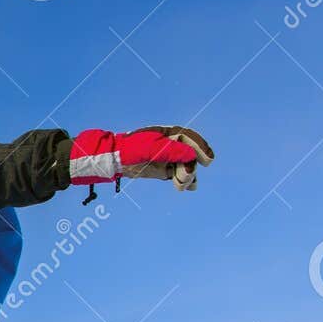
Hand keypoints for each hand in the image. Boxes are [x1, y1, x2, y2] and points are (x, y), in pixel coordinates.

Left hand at [70, 126, 214, 190]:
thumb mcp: (152, 147)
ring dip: (187, 175)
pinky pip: (177, 174)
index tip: (209, 160)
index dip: (201, 148)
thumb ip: (172, 150)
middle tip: (186, 177)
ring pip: (185, 166)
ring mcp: (167, 158)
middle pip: (189, 155)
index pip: (190, 138)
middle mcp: (170, 145)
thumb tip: (193, 155)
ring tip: (182, 184)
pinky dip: (182, 180)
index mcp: (169, 133)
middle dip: (190, 166)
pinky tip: (187, 187)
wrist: (113, 159)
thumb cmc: (131, 149)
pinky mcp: (162, 170)